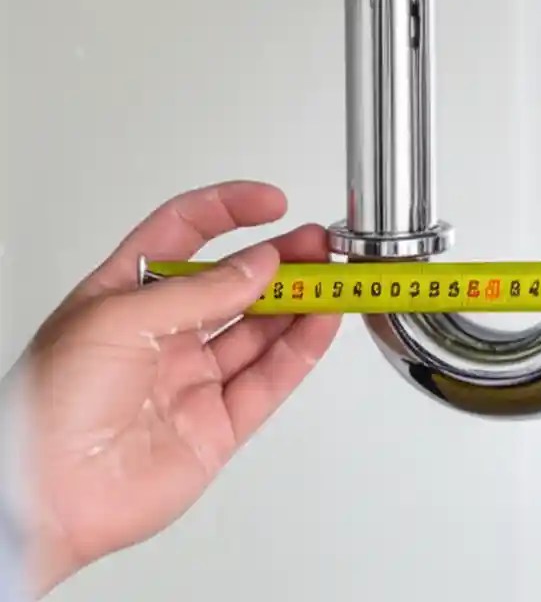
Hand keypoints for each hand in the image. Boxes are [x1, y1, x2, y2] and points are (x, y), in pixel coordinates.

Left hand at [15, 182, 341, 595]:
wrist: (46, 495)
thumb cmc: (48, 408)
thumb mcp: (117, 320)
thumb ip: (197, 292)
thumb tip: (257, 265)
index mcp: (123, 296)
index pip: (182, 235)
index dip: (227, 212)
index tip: (271, 205)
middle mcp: (161, 335)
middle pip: (233, 283)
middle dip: (280, 259)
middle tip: (319, 247)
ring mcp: (192, 379)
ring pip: (260, 329)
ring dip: (299, 301)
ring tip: (333, 279)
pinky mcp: (218, 424)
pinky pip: (270, 378)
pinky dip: (301, 349)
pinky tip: (322, 323)